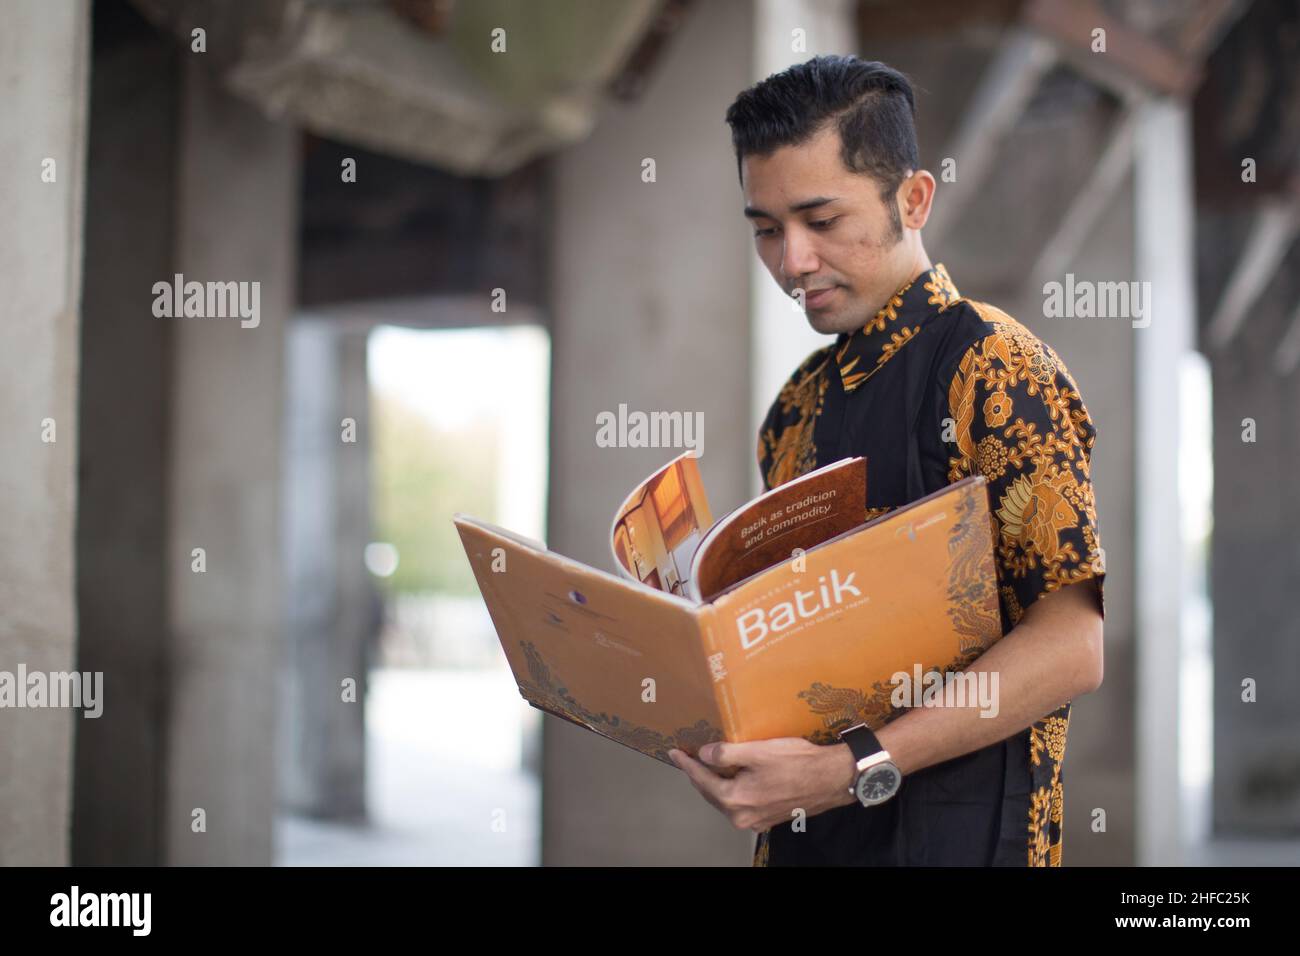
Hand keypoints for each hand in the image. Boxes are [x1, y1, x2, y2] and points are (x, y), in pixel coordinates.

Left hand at [667, 738, 858, 831]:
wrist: (832, 778)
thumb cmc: (797, 763)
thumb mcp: (757, 751)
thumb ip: (726, 754)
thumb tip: (704, 754)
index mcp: (736, 800)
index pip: (701, 780)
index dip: (686, 764)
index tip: (674, 753)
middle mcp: (743, 816)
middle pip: (711, 793)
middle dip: (698, 774)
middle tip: (688, 757)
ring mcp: (757, 819)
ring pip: (726, 799)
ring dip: (715, 782)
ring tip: (707, 765)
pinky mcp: (769, 816)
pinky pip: (741, 802)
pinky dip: (732, 789)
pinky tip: (734, 776)